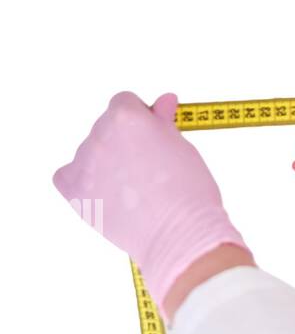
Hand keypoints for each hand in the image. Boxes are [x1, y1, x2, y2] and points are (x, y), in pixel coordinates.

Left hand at [52, 91, 248, 310]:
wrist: (178, 233)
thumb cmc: (188, 189)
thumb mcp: (182, 145)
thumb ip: (163, 121)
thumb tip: (162, 101)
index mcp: (127, 117)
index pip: (125, 102)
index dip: (142, 118)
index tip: (154, 136)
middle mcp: (99, 135)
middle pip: (107, 126)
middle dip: (125, 139)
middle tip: (150, 165)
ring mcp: (83, 163)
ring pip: (91, 151)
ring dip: (107, 160)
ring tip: (135, 185)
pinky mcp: (73, 191)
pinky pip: (67, 174)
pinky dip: (83, 178)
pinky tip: (105, 189)